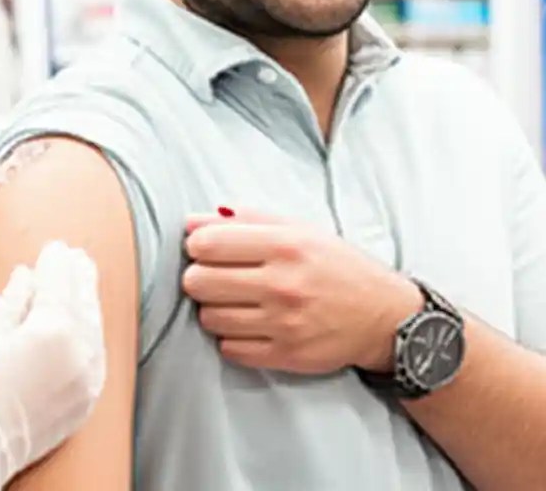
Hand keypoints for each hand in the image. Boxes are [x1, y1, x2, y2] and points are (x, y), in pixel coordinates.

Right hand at [0, 242, 106, 490]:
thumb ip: (12, 299)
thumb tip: (27, 278)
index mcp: (53, 331)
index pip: (60, 282)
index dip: (56, 260)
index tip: (54, 247)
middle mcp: (79, 356)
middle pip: (85, 302)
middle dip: (79, 276)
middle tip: (74, 257)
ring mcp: (87, 382)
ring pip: (95, 329)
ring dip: (88, 303)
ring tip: (81, 284)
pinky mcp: (85, 403)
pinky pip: (96, 358)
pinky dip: (90, 335)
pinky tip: (82, 326)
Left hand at [182, 209, 422, 374]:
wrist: (385, 317)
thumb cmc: (336, 267)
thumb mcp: (300, 230)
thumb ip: (245, 220)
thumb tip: (191, 222)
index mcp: (286, 246)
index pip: (206, 245)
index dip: (197, 246)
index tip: (207, 250)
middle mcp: (283, 285)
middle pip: (198, 283)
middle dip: (199, 278)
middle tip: (217, 278)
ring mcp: (284, 324)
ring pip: (208, 318)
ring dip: (213, 309)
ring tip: (234, 302)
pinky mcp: (286, 356)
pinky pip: (228, 349)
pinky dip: (231, 338)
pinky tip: (249, 325)